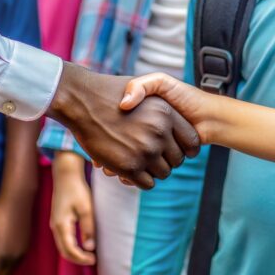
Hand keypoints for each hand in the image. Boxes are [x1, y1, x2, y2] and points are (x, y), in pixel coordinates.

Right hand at [48, 62, 199, 186]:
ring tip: (139, 160)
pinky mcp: (129, 166)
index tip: (173, 148)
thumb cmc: (110, 93)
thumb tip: (173, 131)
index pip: (192, 143)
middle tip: (151, 154)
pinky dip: (140, 179)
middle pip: (177, 160)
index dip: (185, 148)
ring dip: (152, 170)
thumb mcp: (145, 90)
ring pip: (163, 173)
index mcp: (167, 113)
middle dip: (167, 160)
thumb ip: (161, 108)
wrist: (81, 100)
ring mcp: (145, 151)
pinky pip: (147, 183)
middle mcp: (160, 132)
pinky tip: (130, 169)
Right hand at [49, 151, 96, 265]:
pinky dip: (72, 246)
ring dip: (75, 253)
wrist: (65, 175)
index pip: (70, 250)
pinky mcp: (57, 220)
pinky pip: (63, 239)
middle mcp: (55, 227)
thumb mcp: (86, 209)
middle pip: (64, 251)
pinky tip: (83, 244)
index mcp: (61, 225)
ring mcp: (55, 224)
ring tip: (89, 254)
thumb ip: (88, 228)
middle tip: (93, 260)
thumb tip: (90, 248)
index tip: (94, 260)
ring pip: (62, 246)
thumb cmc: (77, 190)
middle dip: (78, 258)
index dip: (81, 258)